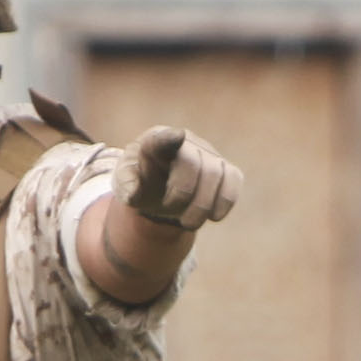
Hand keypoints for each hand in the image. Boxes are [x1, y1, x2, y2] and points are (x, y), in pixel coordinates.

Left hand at [122, 123, 242, 231]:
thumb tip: (135, 194)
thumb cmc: (142, 184)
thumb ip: (127, 187)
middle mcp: (184, 141)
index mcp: (154, 143)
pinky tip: (214, 216)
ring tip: (189, 223)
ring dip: (203, 205)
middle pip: (192, 162)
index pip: (161, 139)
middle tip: (172, 214)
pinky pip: (233, 179)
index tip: (176, 137)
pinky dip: (225, 201)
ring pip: (215, 173)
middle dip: (184, 194)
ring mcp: (207, 152)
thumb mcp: (127, 186)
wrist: (160, 192)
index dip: (169, 138)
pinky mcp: (225, 168)